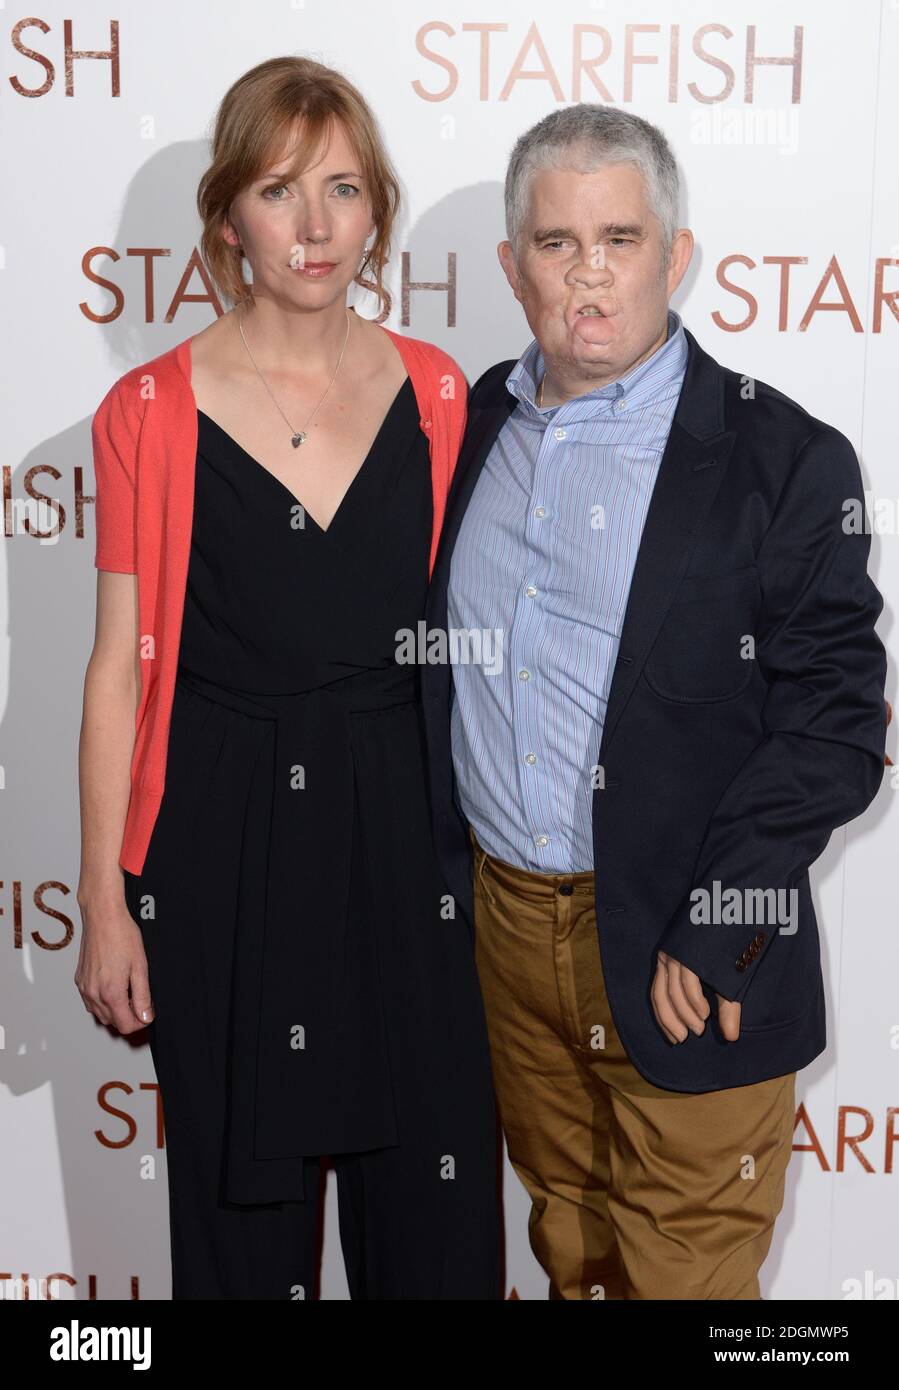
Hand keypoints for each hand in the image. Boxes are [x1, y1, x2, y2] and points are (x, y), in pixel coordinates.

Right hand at [74, 893, 153, 1034]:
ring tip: (128, 991)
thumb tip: (146, 1016)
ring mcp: (84, 988)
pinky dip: (102, 1001)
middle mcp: (93, 993)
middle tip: (140, 999)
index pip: (125, 1025)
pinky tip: (113, 986)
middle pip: (112, 1022)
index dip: (140, 1022)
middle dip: (128, 1016)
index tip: (148, 1012)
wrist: (102, 917)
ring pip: (100, 1014)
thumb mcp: (141, 966)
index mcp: (111, 992)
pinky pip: (90, 1002)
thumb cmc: (122, 935)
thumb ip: (143, 995)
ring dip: (115, 1010)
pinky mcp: (79, 980)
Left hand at [651, 950, 740, 1043]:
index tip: (673, 1038)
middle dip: (670, 1020)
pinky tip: (703, 1014)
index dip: (663, 1019)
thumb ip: (726, 1006)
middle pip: (660, 995)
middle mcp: (669, 957)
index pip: (657, 994)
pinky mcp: (691, 948)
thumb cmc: (730, 944)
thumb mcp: (725, 977)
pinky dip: (694, 1001)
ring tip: (697, 1029)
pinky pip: (688, 980)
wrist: (735, 906)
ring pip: (674, 991)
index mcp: (669, 961)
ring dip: (685, 1015)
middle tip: (683, 1038)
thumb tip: (731, 1036)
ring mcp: (679, 952)